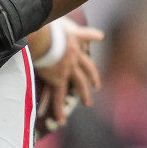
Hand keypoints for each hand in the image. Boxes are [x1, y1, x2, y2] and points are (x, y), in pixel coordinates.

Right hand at [34, 17, 103, 136]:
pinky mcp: (57, 79)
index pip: (86, 60)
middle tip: (96, 88)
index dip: (91, 69)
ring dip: (83, 95)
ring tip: (87, 104)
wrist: (44, 36)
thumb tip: (103, 36)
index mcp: (75, 47)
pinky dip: (59, 110)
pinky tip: (62, 121)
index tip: (96, 79)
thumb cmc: (52, 27)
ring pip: (77, 86)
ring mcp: (67, 70)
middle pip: (86, 72)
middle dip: (92, 80)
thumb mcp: (69, 26)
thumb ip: (85, 33)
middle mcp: (74, 60)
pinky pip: (58, 97)